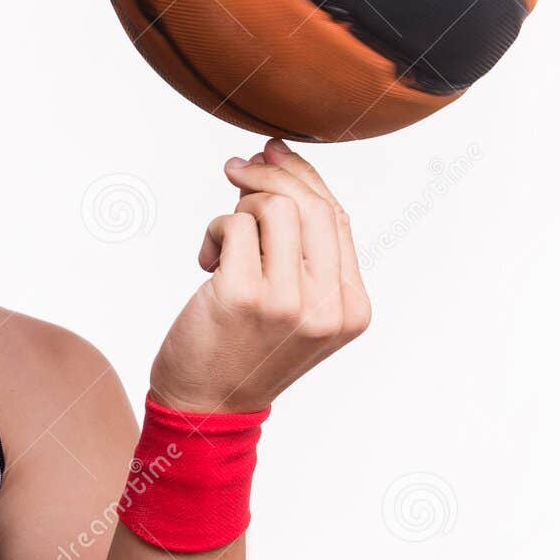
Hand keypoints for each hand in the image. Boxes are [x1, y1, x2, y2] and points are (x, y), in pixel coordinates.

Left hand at [149, 138, 371, 413]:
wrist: (208, 406)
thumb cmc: (245, 348)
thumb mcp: (298, 306)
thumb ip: (306, 251)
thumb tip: (281, 162)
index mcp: (352, 308)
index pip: (337, 218)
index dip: (303, 177)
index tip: (271, 153)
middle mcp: (329, 307)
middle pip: (312, 205)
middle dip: (269, 175)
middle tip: (235, 171)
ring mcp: (288, 302)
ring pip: (274, 208)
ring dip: (238, 209)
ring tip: (223, 244)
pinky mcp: (244, 296)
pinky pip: (235, 224)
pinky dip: (215, 231)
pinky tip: (207, 262)